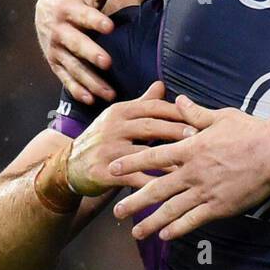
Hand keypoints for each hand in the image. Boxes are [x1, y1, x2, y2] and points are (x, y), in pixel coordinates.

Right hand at [35, 0, 127, 103]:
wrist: (46, 5)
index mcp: (68, 8)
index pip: (84, 16)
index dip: (96, 21)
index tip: (110, 27)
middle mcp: (59, 30)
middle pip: (76, 44)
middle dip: (91, 53)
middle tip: (108, 63)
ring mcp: (55, 48)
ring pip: (72, 66)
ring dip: (90, 80)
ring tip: (110, 93)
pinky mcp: (54, 62)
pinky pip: (65, 78)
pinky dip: (77, 90)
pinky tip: (91, 100)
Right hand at [66, 82, 194, 195]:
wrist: (68, 166)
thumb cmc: (103, 139)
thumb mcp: (119, 117)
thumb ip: (142, 103)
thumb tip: (162, 84)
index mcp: (120, 111)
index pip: (153, 107)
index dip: (177, 112)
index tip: (200, 117)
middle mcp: (113, 127)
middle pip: (150, 126)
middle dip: (177, 131)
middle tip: (201, 137)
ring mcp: (107, 149)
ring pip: (143, 153)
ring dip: (169, 158)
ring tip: (191, 162)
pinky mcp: (103, 171)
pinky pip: (133, 177)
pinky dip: (153, 181)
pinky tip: (171, 185)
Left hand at [108, 97, 269, 240]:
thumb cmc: (250, 131)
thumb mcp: (221, 117)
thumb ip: (196, 113)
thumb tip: (178, 100)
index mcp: (190, 149)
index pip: (152, 157)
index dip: (131, 163)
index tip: (113, 169)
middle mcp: (192, 172)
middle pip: (156, 189)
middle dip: (134, 202)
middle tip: (116, 211)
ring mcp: (205, 191)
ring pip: (171, 210)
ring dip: (150, 222)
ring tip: (135, 232)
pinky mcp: (220, 206)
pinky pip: (193, 220)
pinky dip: (177, 229)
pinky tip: (165, 236)